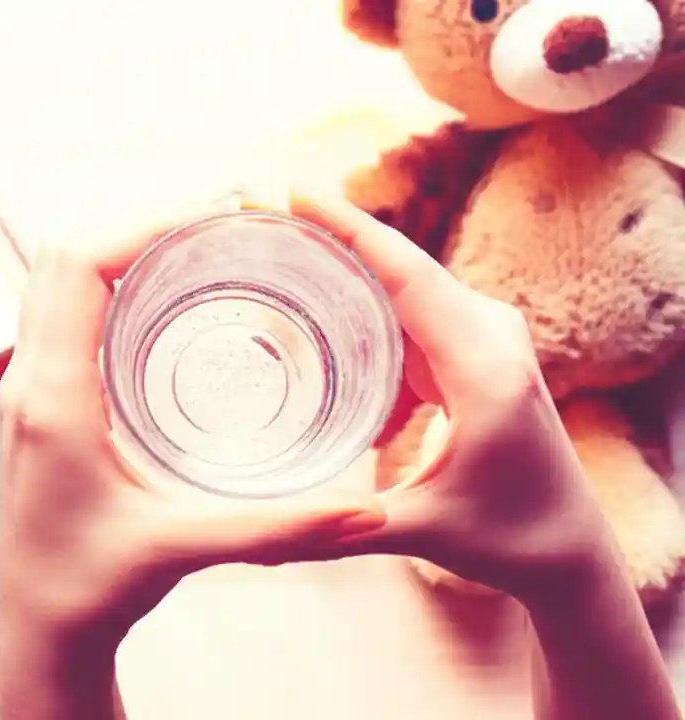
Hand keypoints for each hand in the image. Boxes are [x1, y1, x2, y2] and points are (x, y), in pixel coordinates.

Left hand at [0, 195, 386, 700]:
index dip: (142, 227)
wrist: (38, 630)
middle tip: (215, 227)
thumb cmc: (88, 590)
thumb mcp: (183, 548)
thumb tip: (364, 512)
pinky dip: (102, 290)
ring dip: (114, 254)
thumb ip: (276, 528)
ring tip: (194, 253)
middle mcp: (28, 383)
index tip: (212, 217)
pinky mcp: (36, 406)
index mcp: (53, 398)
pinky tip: (158, 310)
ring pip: (53, 284)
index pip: (78, 267)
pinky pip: (58, 317)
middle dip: (135, 228)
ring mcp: (24, 393)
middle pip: (60, 258)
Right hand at [289, 187, 617, 604]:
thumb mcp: (419, 530)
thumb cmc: (507, 538)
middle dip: (336, 234)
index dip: (351, 229)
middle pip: (404, 267)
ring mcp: (489, 342)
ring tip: (282, 256)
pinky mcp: (478, 355)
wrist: (568, 548)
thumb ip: (340, 527)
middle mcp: (492, 340)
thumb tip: (261, 532)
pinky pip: (414, 315)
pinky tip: (325, 324)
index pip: (408, 277)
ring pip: (408, 288)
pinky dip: (369, 312)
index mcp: (482, 371)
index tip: (295, 192)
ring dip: (349, 271)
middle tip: (265, 212)